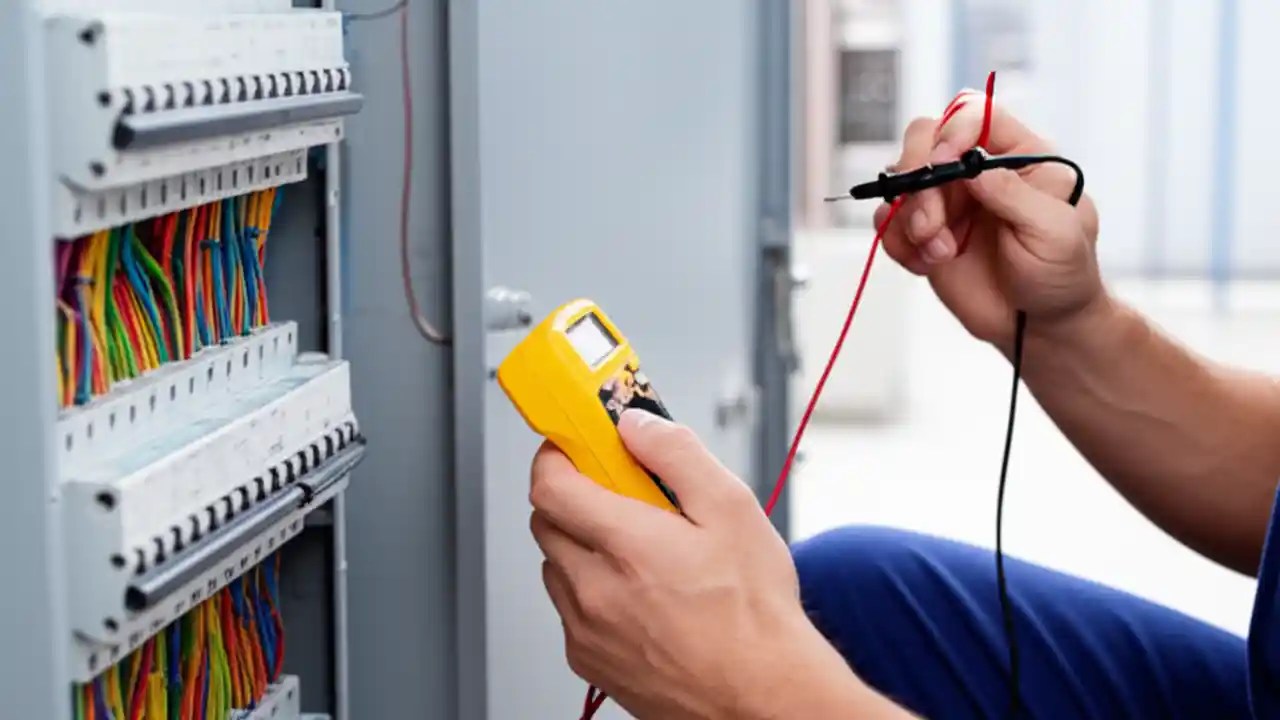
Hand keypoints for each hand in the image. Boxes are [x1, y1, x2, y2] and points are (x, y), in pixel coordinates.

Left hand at [529, 410, 878, 718]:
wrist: (762, 696)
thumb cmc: (754, 615)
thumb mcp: (731, 508)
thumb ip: (676, 455)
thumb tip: (637, 426)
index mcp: (625, 544)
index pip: (550, 484)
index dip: (556, 456)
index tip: (575, 446)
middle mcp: (593, 589)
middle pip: (545, 521)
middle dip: (571, 497)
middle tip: (617, 493)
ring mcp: (586, 630)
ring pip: (555, 567)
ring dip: (580, 546)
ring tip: (637, 549)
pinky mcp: (590, 662)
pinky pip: (569, 611)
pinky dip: (589, 591)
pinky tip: (638, 592)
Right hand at [878, 94, 1104, 347]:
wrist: (1041, 326)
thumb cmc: (1063, 274)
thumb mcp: (1054, 231)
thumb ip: (1013, 194)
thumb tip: (973, 167)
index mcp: (1019, 157)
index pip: (975, 115)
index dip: (952, 131)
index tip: (944, 163)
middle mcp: (977, 171)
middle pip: (924, 138)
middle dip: (918, 177)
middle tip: (930, 223)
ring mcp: (948, 202)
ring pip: (900, 182)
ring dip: (909, 219)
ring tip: (939, 254)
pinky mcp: (925, 234)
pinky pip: (888, 223)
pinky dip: (897, 244)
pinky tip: (927, 264)